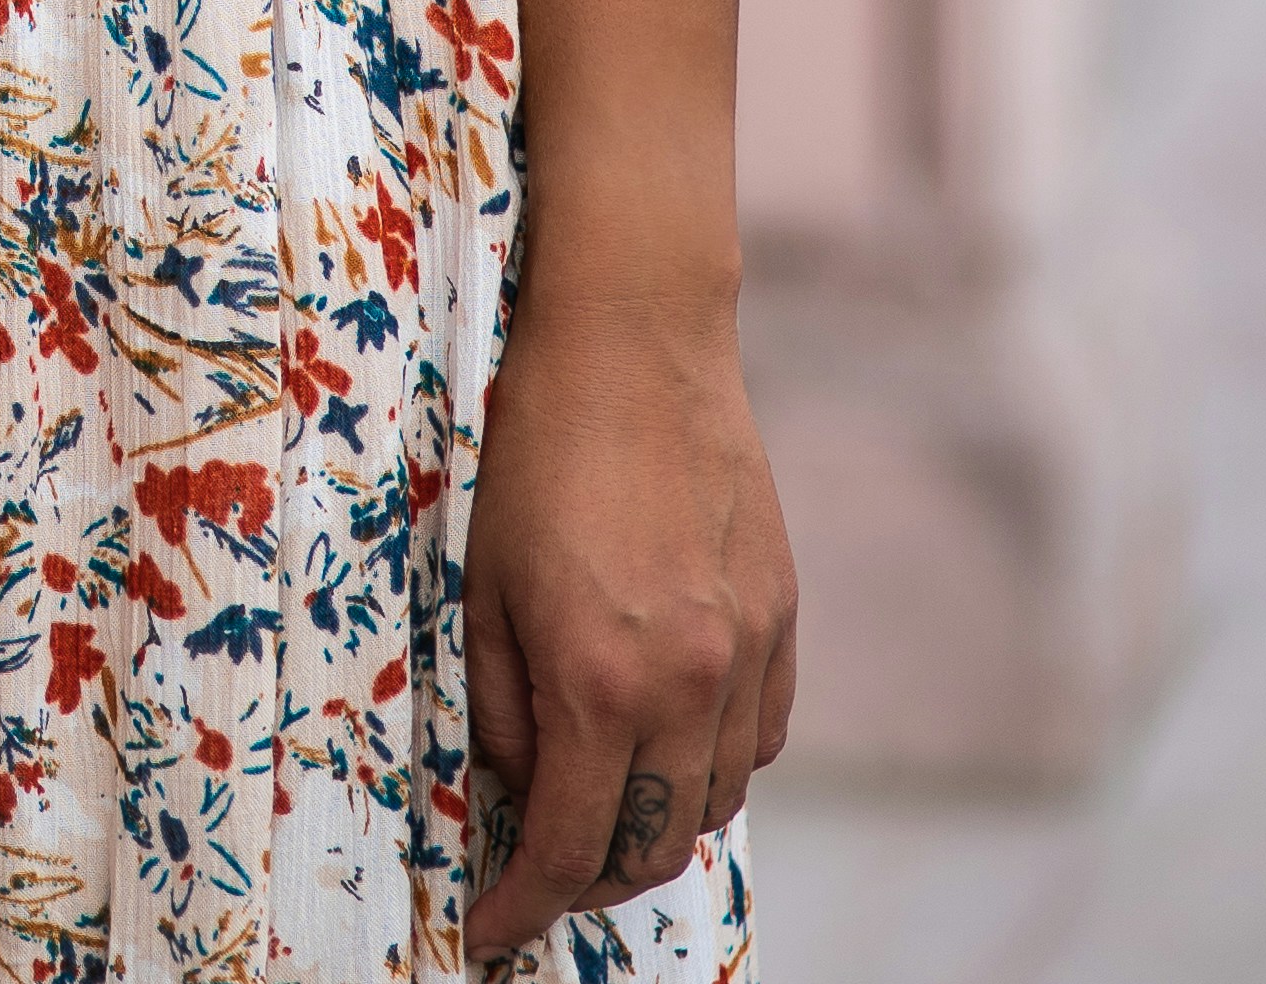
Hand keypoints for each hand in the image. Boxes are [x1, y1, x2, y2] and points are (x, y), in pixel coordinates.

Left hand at [457, 275, 795, 963]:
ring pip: (715, 802)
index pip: (570, 846)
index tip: (492, 929)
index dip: (524, 904)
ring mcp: (747, 653)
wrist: (636, 341)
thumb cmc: (541, 450)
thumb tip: (512, 789)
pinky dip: (714, 765)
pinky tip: (669, 737)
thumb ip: (498, 708)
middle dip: (593, 878)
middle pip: (656, 845)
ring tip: (603, 802)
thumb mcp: (483, 585)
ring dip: (658, 825)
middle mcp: (689, 682)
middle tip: (543, 867)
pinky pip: (758, 739)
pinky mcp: (782, 619)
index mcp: (600, 679)